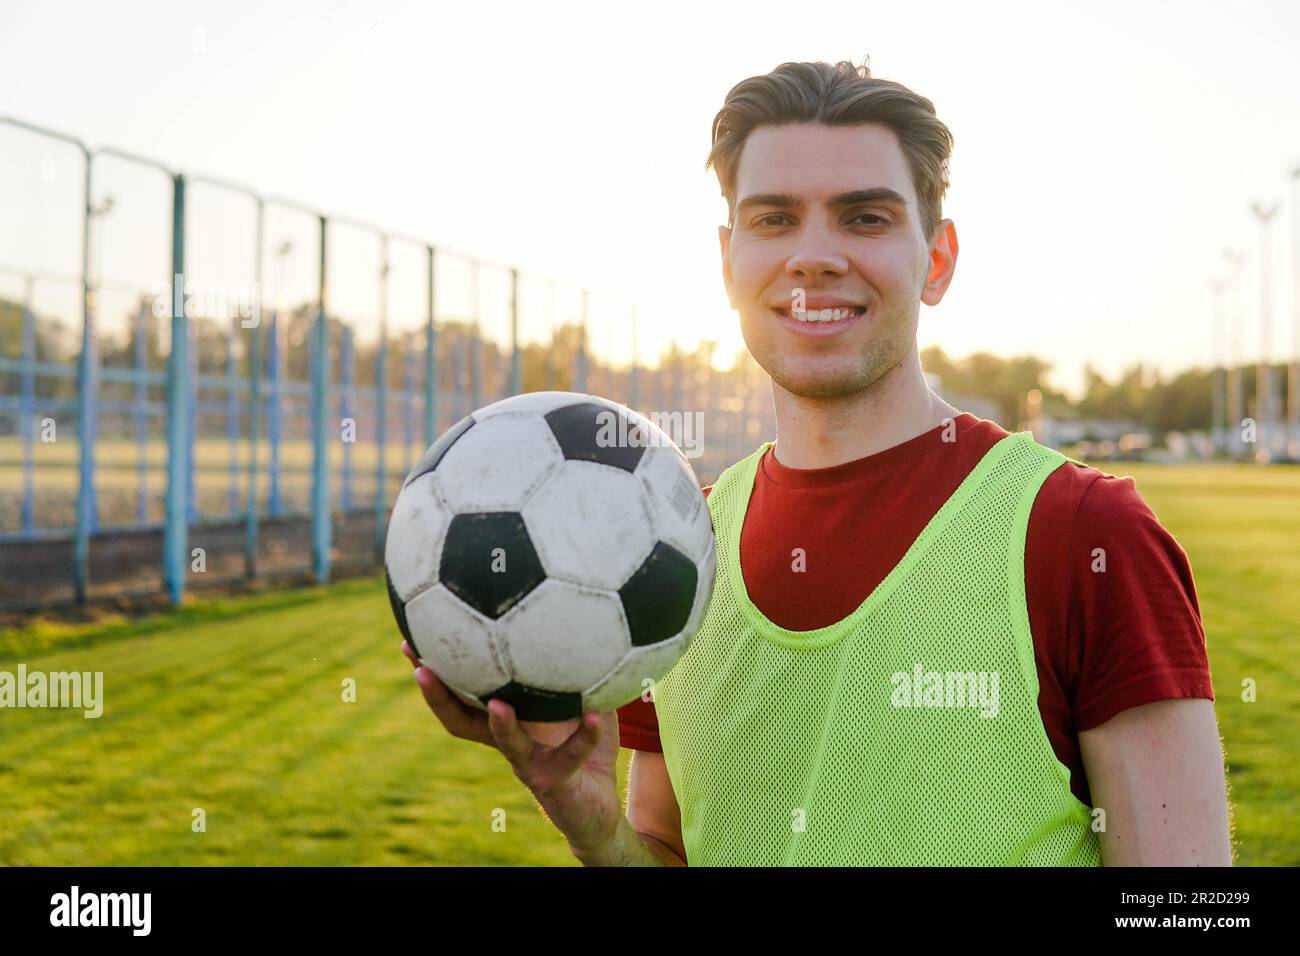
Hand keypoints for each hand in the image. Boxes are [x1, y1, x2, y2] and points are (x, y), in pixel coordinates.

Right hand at [400, 640, 624, 857]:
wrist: (599, 804)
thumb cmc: (584, 744)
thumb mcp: (577, 697)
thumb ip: (571, 664)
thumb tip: (573, 612)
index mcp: (504, 718)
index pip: (462, 691)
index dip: (435, 669)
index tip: (411, 637)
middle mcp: (507, 741)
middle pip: (460, 720)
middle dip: (438, 695)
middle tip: (421, 667)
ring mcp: (528, 764)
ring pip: (506, 745)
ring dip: (501, 726)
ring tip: (498, 705)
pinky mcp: (555, 781)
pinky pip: (569, 756)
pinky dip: (584, 736)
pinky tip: (595, 716)